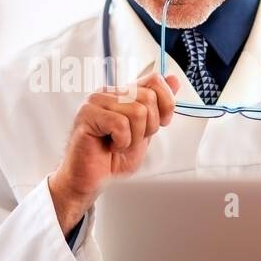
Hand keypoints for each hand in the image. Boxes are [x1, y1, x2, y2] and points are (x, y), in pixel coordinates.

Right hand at [47, 72, 179, 232]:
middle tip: (131, 140)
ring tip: (119, 144)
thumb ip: (158, 107)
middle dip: (148, 127)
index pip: (154, 80)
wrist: (91, 181)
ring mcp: (95, 101)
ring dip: (134, 137)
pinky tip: (110, 146)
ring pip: (137, 111)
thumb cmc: (112, 159)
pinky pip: (120, 124)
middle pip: (148, 98)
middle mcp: (108, 93)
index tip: (160, 124)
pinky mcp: (87, 114)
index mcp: (122, 93)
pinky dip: (121, 142)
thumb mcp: (145, 132)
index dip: (166, 104)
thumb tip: (173, 78)